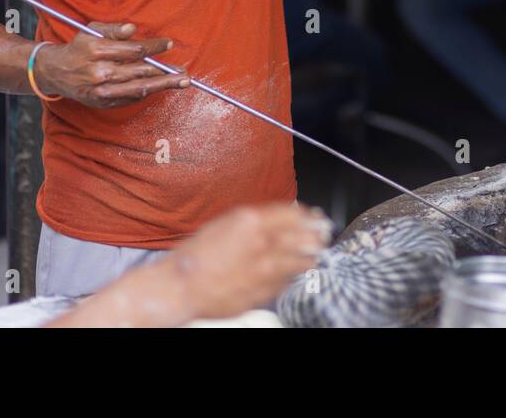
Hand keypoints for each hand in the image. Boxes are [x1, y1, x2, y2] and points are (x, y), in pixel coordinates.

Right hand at [35, 22, 187, 108]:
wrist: (56, 72)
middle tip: (184, 71)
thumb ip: (114, 29)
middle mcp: (99, 74)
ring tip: (181, 82)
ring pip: (138, 88)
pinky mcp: (103, 103)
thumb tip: (133, 29)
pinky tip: (160, 87)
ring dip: (162, 85)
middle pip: (139, 72)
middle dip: (164, 71)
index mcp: (96, 52)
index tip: (169, 44)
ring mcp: (101, 92)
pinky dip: (147, 92)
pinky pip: (130, 98)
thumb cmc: (79, 48)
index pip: (133, 50)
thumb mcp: (92, 31)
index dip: (154, 47)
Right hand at [172, 204, 330, 320]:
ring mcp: (267, 269)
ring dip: (312, 255)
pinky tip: (292, 270)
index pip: (295, 214)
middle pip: (307, 237)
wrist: (182, 287)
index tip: (315, 217)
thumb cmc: (198, 255)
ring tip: (315, 252)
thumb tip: (283, 217)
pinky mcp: (266, 291)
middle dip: (318, 234)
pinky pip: (290, 280)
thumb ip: (257, 219)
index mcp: (251, 221)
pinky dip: (294, 274)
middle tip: (323, 234)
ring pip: (305, 260)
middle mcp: (263, 243)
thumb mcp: (227, 223)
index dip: (310, 215)